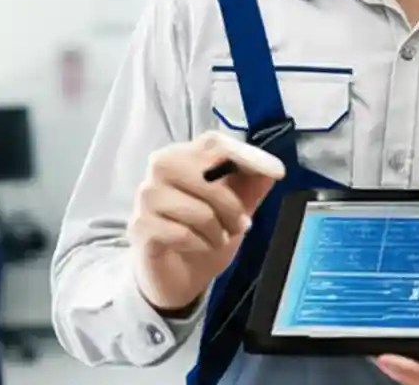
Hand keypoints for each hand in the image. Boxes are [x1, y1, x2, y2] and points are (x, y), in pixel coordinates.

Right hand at [129, 132, 284, 311]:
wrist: (178, 274)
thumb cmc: (206, 232)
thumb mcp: (237, 207)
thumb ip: (252, 184)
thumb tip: (270, 168)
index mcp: (186, 154)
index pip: (215, 144)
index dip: (248, 156)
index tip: (277, 172)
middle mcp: (161, 166)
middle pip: (208, 177)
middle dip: (232, 206)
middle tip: (240, 225)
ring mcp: (147, 195)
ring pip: (197, 210)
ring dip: (216, 231)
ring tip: (217, 238)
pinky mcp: (140, 225)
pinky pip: (181, 233)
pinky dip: (199, 244)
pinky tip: (198, 246)